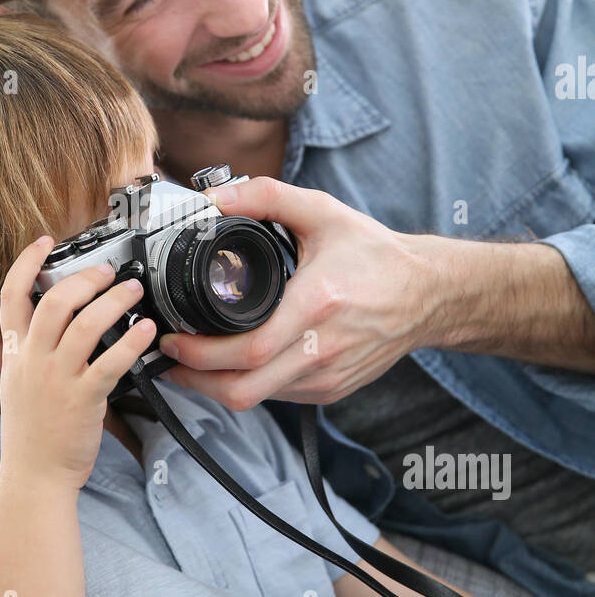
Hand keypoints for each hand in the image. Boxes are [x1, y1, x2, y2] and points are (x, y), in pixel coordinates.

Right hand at [0, 236, 156, 488]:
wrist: (34, 477)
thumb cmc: (31, 433)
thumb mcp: (17, 384)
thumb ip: (29, 351)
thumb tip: (55, 322)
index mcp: (14, 353)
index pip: (10, 296)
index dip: (26, 263)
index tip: (43, 241)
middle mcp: (32, 361)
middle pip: (54, 302)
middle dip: (84, 278)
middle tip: (108, 271)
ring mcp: (57, 379)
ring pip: (85, 325)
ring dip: (114, 301)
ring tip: (133, 291)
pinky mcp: (83, 400)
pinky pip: (111, 361)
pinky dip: (132, 341)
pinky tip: (147, 331)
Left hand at [157, 177, 436, 407]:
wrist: (427, 294)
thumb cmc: (375, 255)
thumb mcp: (322, 212)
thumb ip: (266, 196)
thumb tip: (214, 197)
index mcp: (317, 305)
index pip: (249, 350)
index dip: (201, 355)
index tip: (172, 340)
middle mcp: (322, 349)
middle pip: (244, 390)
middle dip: (195, 380)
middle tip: (169, 359)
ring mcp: (328, 377)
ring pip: (257, 400)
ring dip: (217, 386)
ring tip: (192, 363)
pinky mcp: (332, 390)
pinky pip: (278, 397)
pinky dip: (248, 385)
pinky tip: (233, 366)